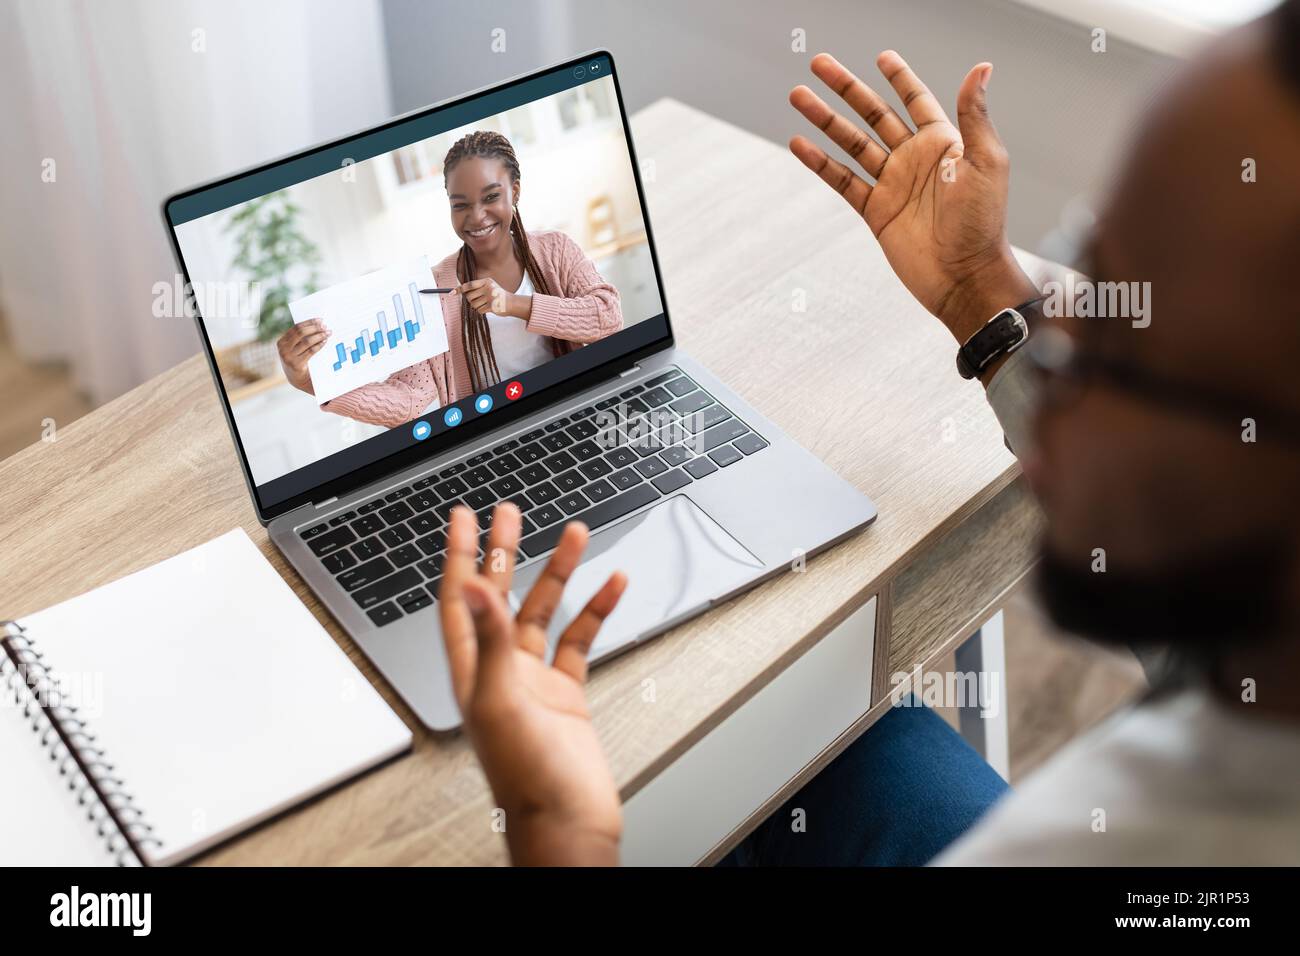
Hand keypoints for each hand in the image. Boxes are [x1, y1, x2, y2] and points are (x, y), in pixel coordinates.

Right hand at [276, 319, 329, 393]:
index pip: (296, 328)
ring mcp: (289, 357)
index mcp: (281, 342)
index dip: (309, 322)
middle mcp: (283, 349)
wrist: (296, 379)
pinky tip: (325, 341)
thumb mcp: (294, 348)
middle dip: (315, 328)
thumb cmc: (298, 360)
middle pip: (301, 332)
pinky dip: (319, 345)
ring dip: (319, 336)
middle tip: (325, 326)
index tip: (320, 320)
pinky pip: (311, 351)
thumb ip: (300, 338)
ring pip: (307, 341)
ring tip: (328, 333)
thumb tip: (316, 324)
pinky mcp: (297, 364)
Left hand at [438, 503, 627, 865]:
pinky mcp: (568, 694)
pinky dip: (597, 611)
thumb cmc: (528, 780)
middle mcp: (500, 671)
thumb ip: (491, 641)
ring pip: (546, 613)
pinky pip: (581, 642)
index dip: (459, 555)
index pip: (460, 599)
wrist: (569, 825)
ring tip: (574, 533)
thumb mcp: (502, 702)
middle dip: (503, 552)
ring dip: (560, 573)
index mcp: (473, 671)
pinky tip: (612, 586)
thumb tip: (474, 587)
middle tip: (508, 512)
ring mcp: (535, 681)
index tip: (463, 517)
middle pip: (499, 595)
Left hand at [457, 277, 522, 317]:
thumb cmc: (498, 295)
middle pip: (469, 296)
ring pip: (473, 305)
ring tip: (486, 304)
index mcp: (486, 281)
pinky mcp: (491, 306)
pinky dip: (481, 311)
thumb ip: (478, 288)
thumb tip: (462, 293)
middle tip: (479, 301)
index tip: (451, 293)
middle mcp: (488, 288)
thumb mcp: (490, 287)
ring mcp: (490, 297)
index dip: (459, 289)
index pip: (469, 285)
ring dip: (477, 307)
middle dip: (471, 300)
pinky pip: (479, 310)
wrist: (512, 303)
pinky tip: (488, 309)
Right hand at [789, 51, 1037, 345]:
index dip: (898, 78)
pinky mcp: (875, 211)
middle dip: (846, 88)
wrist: (963, 276)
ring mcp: (892, 184)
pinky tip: (800, 144)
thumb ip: (974, 115)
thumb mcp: (985, 161)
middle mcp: (914, 159)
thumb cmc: (983, 222)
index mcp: (942, 143)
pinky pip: (842, 181)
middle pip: (873, 114)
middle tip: (819, 64)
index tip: (881, 57)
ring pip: (851, 143)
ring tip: (798, 96)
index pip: (915, 100)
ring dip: (824, 119)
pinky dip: (820, 163)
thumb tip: (982, 67)